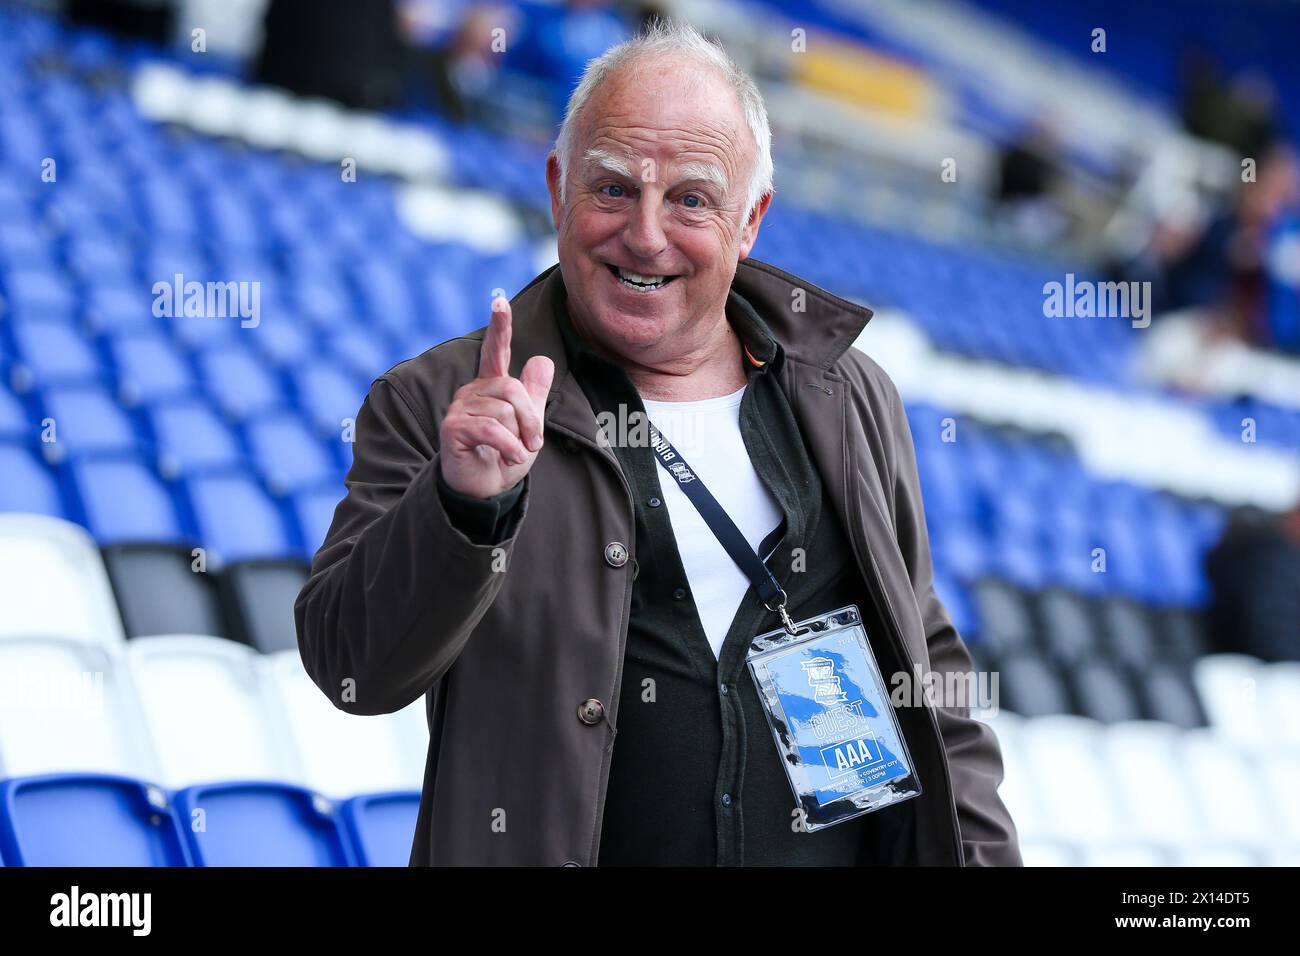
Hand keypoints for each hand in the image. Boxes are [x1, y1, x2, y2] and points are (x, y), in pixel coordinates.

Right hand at [439, 296, 554, 498]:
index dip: (499, 327)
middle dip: (531, 417)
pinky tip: (512, 457)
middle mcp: (473, 391)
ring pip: (504, 410)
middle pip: (511, 388)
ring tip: (518, 452)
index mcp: (491, 386)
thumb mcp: (528, 425)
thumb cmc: (504, 456)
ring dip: (520, 437)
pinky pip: (492, 429)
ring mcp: (460, 408)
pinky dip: (509, 446)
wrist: (484, 490)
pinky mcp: (453, 428)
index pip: (496, 351)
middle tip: (535, 443)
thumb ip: (534, 394)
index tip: (499, 300)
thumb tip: (542, 360)